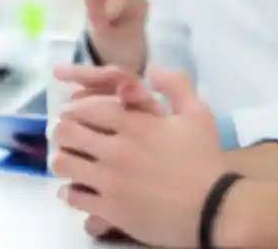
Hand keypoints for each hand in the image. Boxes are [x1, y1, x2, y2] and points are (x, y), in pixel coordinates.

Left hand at [50, 68, 225, 247]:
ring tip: (71, 161)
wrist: (213, 209)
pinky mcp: (110, 208)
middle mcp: (117, 149)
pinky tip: (77, 189)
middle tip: (69, 136)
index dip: (76, 108)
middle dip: (64, 131)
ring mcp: (111, 180)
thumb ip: (176, 85)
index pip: (87, 107)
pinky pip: (73, 196)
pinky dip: (70, 191)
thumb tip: (153, 68)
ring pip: (64, 163)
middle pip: (68, 132)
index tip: (77, 114)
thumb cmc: (206, 160)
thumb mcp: (198, 114)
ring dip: (64, 159)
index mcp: (135, 124)